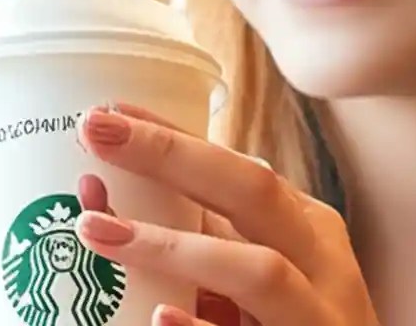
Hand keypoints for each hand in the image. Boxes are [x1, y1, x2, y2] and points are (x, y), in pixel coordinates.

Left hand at [74, 104, 379, 325]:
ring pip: (258, 269)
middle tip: (96, 132)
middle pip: (252, 190)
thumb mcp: (261, 273)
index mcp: (306, 225)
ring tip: (98, 229)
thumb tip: (99, 198)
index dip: (171, 134)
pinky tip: (160, 316)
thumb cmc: (292, 325)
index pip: (235, 162)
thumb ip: (200, 239)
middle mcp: (320, 261)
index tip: (108, 110)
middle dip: (170, 155)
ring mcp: (317, 315)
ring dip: (174, 247)